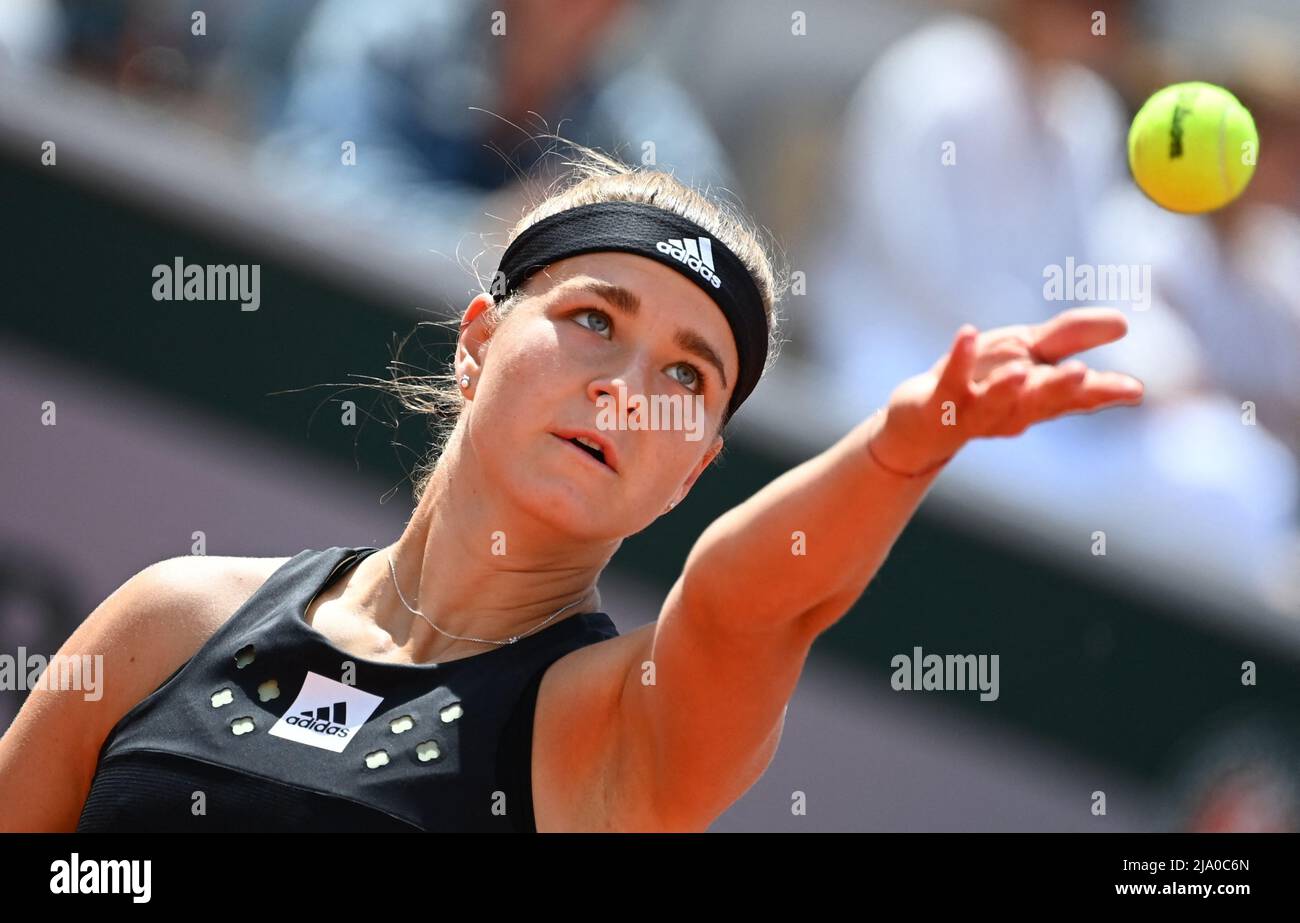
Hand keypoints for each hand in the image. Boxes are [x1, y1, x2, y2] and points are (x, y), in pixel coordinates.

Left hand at [869, 308, 1145, 474]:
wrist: (923, 421)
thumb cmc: (984, 381)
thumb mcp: (1029, 351)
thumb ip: (1071, 337)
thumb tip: (1123, 323)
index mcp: (1040, 397)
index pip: (1077, 397)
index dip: (1103, 393)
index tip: (1133, 389)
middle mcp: (1012, 409)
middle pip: (1040, 401)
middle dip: (1060, 390)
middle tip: (1083, 377)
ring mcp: (975, 408)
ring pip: (994, 402)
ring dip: (1007, 387)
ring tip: (1020, 371)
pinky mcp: (940, 402)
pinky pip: (950, 382)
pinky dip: (959, 358)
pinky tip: (967, 333)